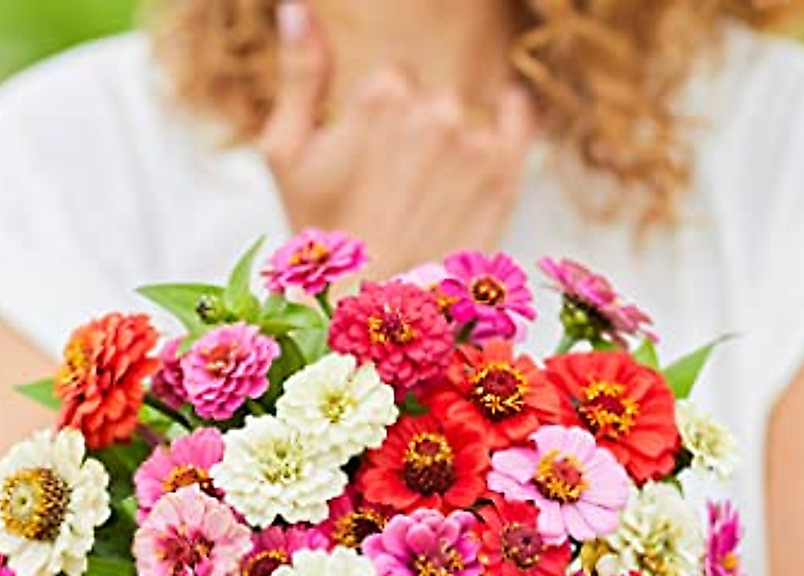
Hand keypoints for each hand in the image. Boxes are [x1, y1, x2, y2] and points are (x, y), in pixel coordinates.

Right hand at [258, 2, 534, 275]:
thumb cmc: (323, 244)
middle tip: (395, 194)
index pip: (390, 83)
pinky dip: (509, 116)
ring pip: (463, 119)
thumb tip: (295, 9)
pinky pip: (517, 115)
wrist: (375, 316)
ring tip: (426, 202)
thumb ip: (298, 75)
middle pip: (427, 101)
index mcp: (380, 95)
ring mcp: (476, 142)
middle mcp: (434, 110)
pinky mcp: (507, 174)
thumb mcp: (285, 157)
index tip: (369, 166)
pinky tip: (491, 134)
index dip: (376, 123)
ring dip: (448, 147)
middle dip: (412, 137)